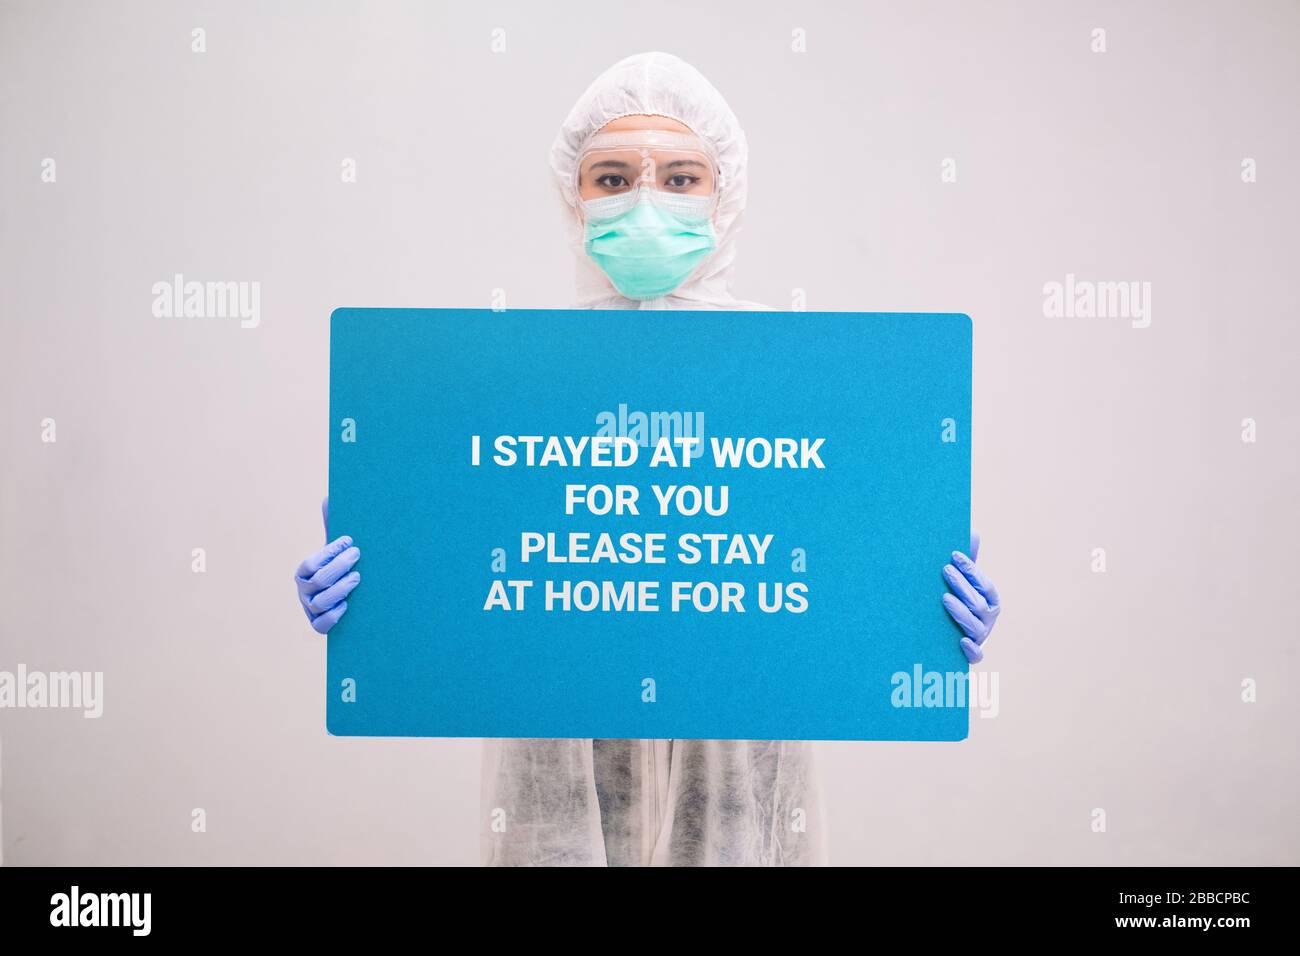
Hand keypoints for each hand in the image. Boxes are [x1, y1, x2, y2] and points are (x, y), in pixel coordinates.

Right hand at [294, 496, 360, 633]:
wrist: (347, 596)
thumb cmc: (340, 569)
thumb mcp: (335, 551)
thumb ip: (332, 528)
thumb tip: (329, 498)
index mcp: (303, 572)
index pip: (310, 563)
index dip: (329, 552)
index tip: (350, 540)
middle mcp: (303, 591)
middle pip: (317, 581)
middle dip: (339, 566)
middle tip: (357, 554)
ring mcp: (310, 609)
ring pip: (321, 602)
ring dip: (340, 589)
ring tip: (357, 578)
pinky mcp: (319, 625)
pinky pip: (321, 625)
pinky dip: (333, 616)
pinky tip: (347, 605)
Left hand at [942, 531, 999, 663]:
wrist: (946, 632)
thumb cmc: (957, 600)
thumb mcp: (962, 581)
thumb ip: (968, 561)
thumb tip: (973, 531)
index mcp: (990, 599)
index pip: (984, 584)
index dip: (971, 570)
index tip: (953, 555)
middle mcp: (988, 618)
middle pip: (978, 603)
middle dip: (962, 586)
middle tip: (945, 570)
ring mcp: (980, 636)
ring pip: (975, 626)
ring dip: (961, 612)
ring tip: (944, 599)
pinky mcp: (971, 653)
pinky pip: (976, 655)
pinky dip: (970, 650)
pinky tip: (960, 641)